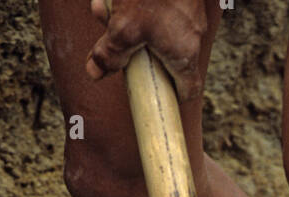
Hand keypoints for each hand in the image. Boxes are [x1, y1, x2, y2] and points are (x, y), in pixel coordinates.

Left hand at [86, 0, 207, 101]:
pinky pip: (160, 6)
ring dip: (129, 21)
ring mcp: (191, 12)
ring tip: (107, 7)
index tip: (156, 92)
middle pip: (165, 56)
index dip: (172, 95)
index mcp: (184, 54)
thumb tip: (95, 74)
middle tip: (113, 38)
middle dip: (135, 50)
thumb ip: (109, 55)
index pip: (188, 90)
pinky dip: (138, 3)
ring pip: (158, 27)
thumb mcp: (122, 28)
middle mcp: (193, 35)